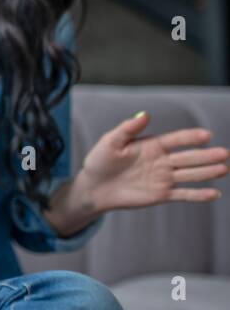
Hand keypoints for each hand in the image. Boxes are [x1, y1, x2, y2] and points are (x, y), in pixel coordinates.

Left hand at [77, 112, 228, 210]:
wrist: (94, 187)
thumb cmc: (100, 161)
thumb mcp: (111, 142)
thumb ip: (128, 129)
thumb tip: (145, 114)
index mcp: (153, 145)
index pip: (176, 140)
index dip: (191, 138)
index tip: (206, 135)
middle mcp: (163, 161)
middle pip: (188, 157)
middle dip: (206, 155)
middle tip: (224, 153)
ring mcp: (164, 178)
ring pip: (190, 174)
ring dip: (207, 172)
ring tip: (223, 168)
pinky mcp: (161, 194)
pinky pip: (183, 194)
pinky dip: (198, 195)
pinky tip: (215, 194)